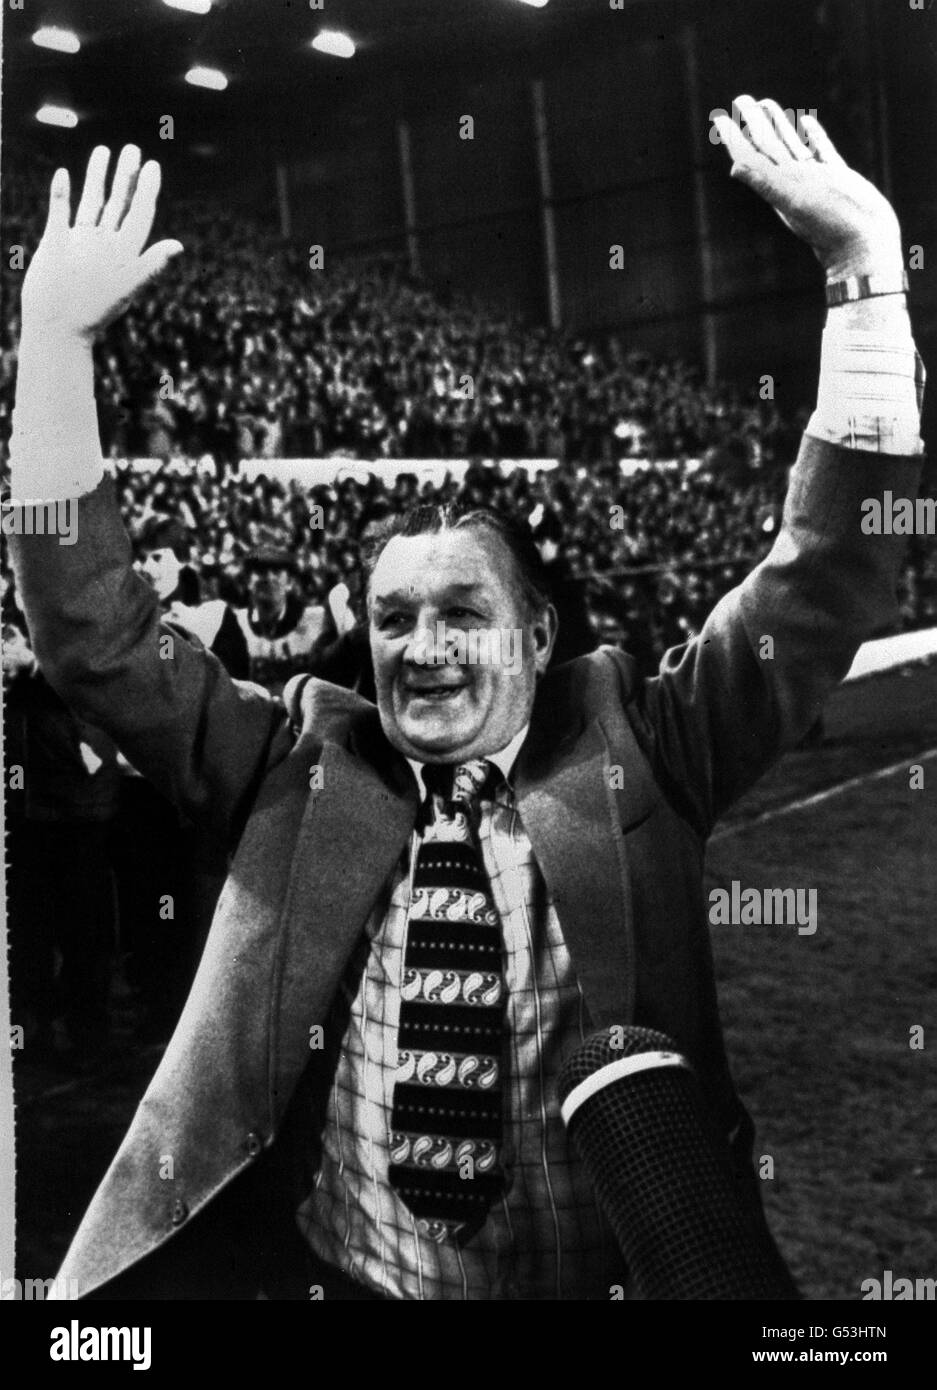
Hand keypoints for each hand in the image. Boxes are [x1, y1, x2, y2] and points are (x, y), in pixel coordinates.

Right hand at [20, 145, 182, 341]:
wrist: (57, 326)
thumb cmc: (92, 311)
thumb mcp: (126, 286)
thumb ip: (150, 264)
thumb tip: (178, 246)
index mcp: (123, 252)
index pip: (140, 214)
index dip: (148, 191)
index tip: (153, 167)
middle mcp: (104, 244)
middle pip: (118, 203)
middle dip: (126, 177)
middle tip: (133, 149)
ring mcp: (80, 242)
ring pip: (92, 202)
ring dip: (97, 177)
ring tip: (103, 151)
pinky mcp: (56, 242)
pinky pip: (60, 211)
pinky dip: (61, 193)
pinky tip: (64, 174)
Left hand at [714, 97, 901, 279]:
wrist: (863, 243)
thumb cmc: (829, 224)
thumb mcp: (793, 198)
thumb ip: (765, 181)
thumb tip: (735, 166)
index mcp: (779, 183)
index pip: (751, 155)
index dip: (734, 138)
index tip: (720, 118)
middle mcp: (793, 180)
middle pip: (768, 145)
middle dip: (753, 122)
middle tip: (741, 99)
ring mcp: (815, 178)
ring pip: (791, 145)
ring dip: (779, 125)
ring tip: (767, 104)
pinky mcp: (837, 177)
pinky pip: (820, 151)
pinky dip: (812, 136)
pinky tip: (807, 122)